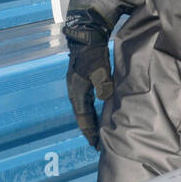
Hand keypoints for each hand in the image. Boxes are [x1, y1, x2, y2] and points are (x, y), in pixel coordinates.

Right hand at [64, 9, 113, 148]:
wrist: (85, 36)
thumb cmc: (91, 53)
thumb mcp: (98, 68)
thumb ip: (102, 83)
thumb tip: (105, 98)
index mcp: (77, 92)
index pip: (83, 117)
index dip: (89, 131)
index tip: (95, 145)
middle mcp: (75, 92)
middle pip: (83, 116)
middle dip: (89, 129)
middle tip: (97, 143)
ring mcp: (78, 85)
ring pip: (85, 108)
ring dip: (91, 120)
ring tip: (99, 132)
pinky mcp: (84, 80)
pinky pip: (88, 100)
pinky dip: (94, 109)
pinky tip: (101, 111)